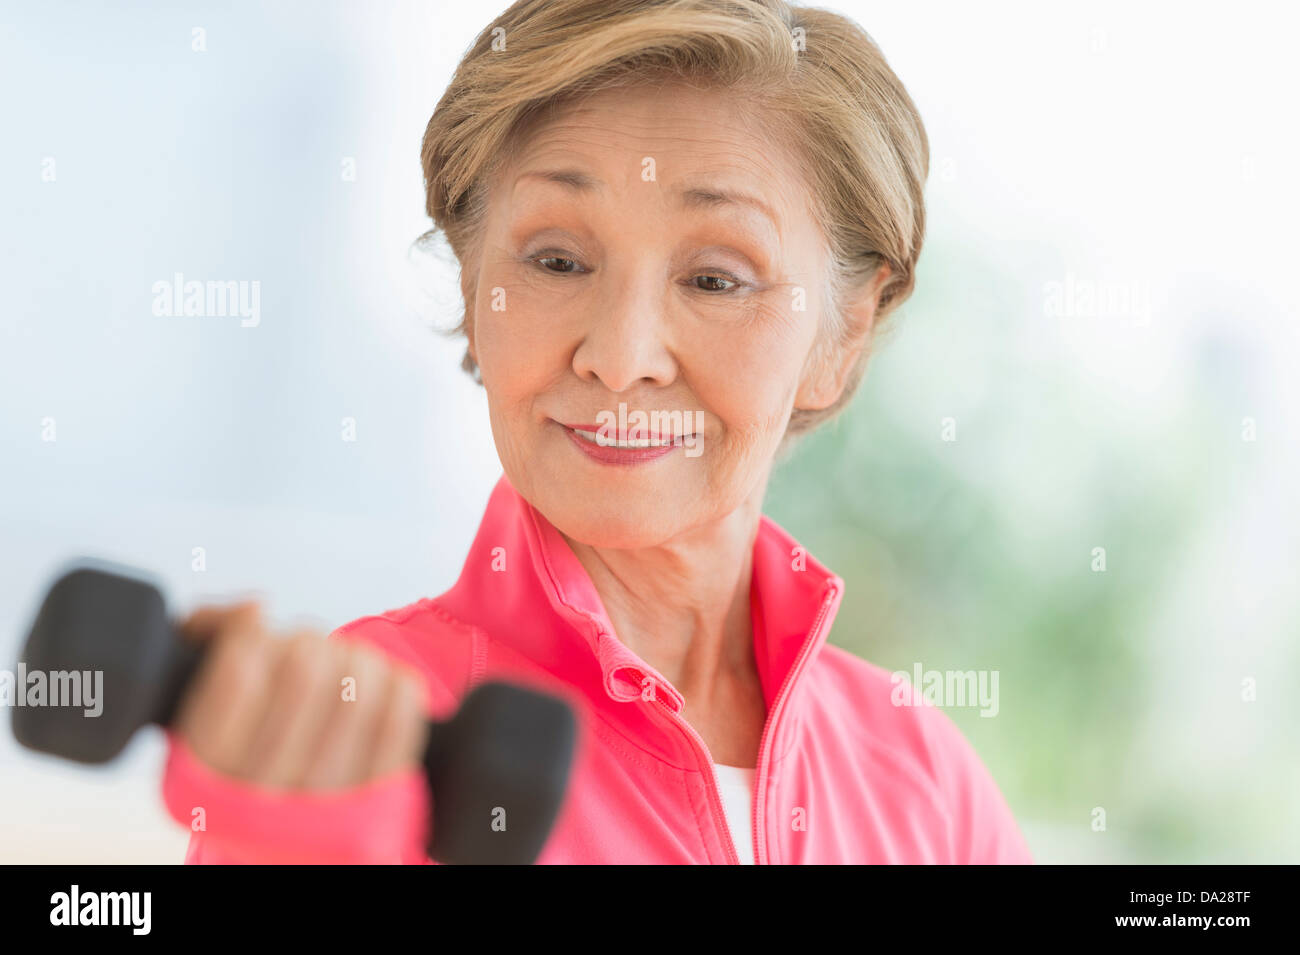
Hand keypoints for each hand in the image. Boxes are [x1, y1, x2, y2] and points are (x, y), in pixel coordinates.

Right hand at [171, 601, 429, 790]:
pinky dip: (397, 683)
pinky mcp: (378, 801)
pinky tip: (383, 685)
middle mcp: (260, 798)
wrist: (289, 827)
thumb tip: (252, 609)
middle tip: (308, 649)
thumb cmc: (244, 743)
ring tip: (346, 665)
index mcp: (203, 773)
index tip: (258, 626)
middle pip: (305, 672)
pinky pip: (401, 718)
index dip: (253, 631)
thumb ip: (202, 640)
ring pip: (357, 690)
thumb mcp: (197, 701)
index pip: (239, 672)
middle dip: (309, 643)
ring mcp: (322, 806)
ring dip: (356, 659)